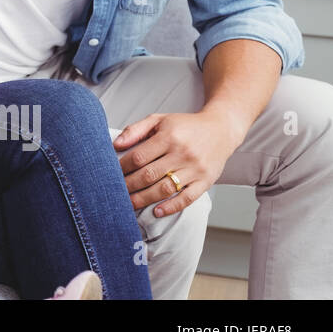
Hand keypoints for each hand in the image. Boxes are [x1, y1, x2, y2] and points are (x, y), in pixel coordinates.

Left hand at [114, 110, 242, 216]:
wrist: (221, 130)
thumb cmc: (186, 126)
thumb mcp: (159, 120)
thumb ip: (135, 130)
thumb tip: (115, 144)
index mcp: (169, 137)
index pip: (139, 157)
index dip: (122, 168)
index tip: (111, 174)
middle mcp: (182, 153)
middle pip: (149, 174)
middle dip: (129, 185)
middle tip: (115, 192)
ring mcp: (195, 169)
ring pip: (165, 188)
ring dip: (144, 198)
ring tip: (129, 203)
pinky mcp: (206, 181)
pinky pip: (187, 198)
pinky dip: (171, 206)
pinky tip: (156, 211)